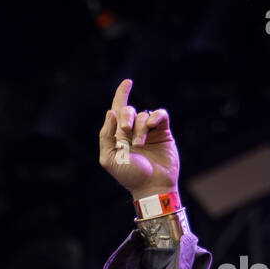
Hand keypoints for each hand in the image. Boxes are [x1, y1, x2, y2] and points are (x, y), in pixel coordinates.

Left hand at [98, 78, 179, 199]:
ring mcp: (149, 131)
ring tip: (140, 144)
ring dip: (140, 128)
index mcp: (118, 136)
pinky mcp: (163, 132)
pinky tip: (151, 126)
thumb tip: (111, 112)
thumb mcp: (109, 158)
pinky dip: (155, 117)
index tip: (128, 82)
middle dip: (126, 117)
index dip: (122, 94)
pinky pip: (160, 115)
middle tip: (125, 131)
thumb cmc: (129, 175)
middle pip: (128, 110)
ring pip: (143, 115)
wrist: (151, 186)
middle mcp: (133, 131)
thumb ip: (106, 135)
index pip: (118, 110)